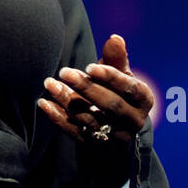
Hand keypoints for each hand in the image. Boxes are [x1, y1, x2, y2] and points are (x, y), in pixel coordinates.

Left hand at [36, 33, 153, 146]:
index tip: (89, 66)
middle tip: (64, 72)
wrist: (117, 134)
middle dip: (86, 88)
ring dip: (68, 101)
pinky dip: (58, 118)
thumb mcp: (122, 78)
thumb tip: (115, 38)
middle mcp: (133, 121)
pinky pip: (75, 133)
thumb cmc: (118, 95)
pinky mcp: (96, 149)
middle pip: (110, 105)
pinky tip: (44, 104)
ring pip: (91, 119)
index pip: (129, 88)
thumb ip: (116, 60)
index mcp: (143, 100)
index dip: (110, 77)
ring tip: (49, 84)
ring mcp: (115, 138)